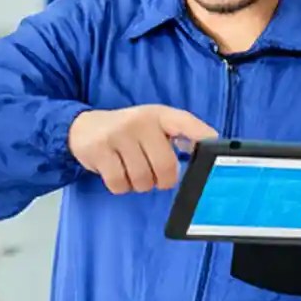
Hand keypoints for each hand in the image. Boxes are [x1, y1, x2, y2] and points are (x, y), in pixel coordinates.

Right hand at [68, 105, 217, 193]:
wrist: (83, 128)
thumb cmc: (128, 132)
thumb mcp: (153, 126)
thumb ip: (179, 135)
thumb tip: (206, 150)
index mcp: (159, 115)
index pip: (186, 123)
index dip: (203, 137)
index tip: (216, 148)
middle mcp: (140, 121)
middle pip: (165, 167)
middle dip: (162, 180)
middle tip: (154, 174)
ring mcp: (118, 134)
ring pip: (142, 180)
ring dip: (139, 184)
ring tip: (132, 169)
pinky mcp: (99, 149)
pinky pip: (119, 184)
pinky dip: (121, 186)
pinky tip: (117, 171)